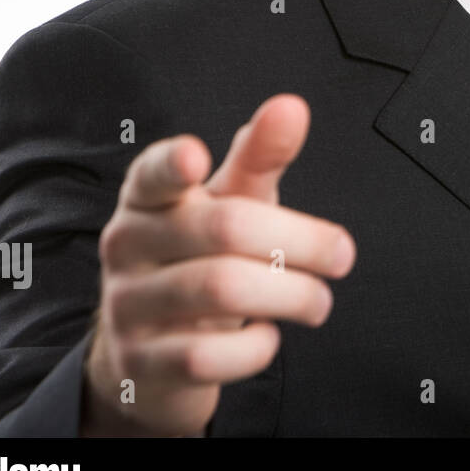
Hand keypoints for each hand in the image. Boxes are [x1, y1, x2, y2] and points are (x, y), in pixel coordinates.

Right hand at [80, 94, 353, 435]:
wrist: (155, 354)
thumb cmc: (201, 259)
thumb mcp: (231, 204)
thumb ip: (260, 157)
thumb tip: (291, 107)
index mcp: (147, 198)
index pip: (151, 173)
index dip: (171, 163)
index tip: (197, 156)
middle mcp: (127, 245)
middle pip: (222, 228)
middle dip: (300, 241)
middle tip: (342, 256)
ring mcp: (127, 305)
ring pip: (219, 289)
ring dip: (291, 295)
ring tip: (320, 301)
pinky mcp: (141, 363)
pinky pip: (206, 356)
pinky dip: (254, 348)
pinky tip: (268, 336)